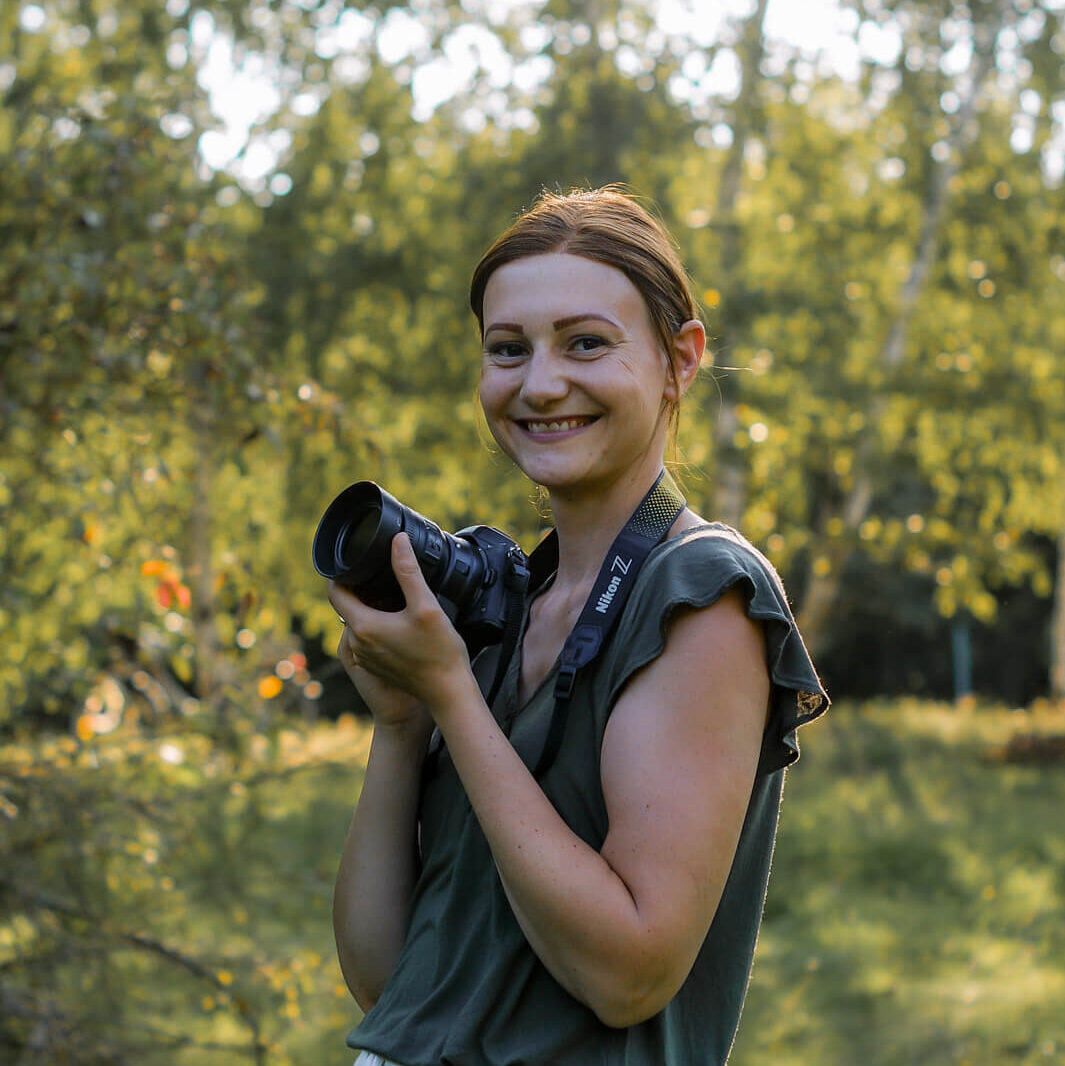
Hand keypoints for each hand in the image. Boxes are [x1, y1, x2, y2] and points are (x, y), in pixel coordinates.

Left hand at [328, 533, 471, 716]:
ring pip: (359, 622)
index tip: (356, 562)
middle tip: (384, 575)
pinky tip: (401, 620)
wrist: (448, 692)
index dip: (342, 574)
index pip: (335, 593)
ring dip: (371, 608)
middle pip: (348, 606)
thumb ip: (408, 571)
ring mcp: (366, 658)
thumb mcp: (426, 605)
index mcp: (364, 627)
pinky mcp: (376, 666)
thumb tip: (398, 542)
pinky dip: (378, 625)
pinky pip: (368, 638)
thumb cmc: (439, 652)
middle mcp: (358, 644)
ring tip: (396, 597)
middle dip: (362, 589)